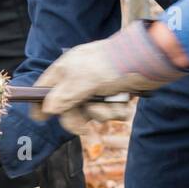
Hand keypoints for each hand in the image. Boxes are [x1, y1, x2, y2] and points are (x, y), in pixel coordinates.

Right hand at [35, 21, 183, 132]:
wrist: (149, 59)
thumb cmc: (113, 65)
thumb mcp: (84, 80)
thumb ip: (64, 96)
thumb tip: (48, 109)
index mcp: (67, 69)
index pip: (45, 87)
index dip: (41, 103)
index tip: (40, 119)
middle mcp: (79, 79)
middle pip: (67, 107)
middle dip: (79, 117)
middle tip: (85, 128)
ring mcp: (96, 87)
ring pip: (90, 112)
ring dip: (102, 113)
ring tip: (114, 106)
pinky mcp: (112, 94)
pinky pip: (107, 111)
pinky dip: (115, 110)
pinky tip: (123, 104)